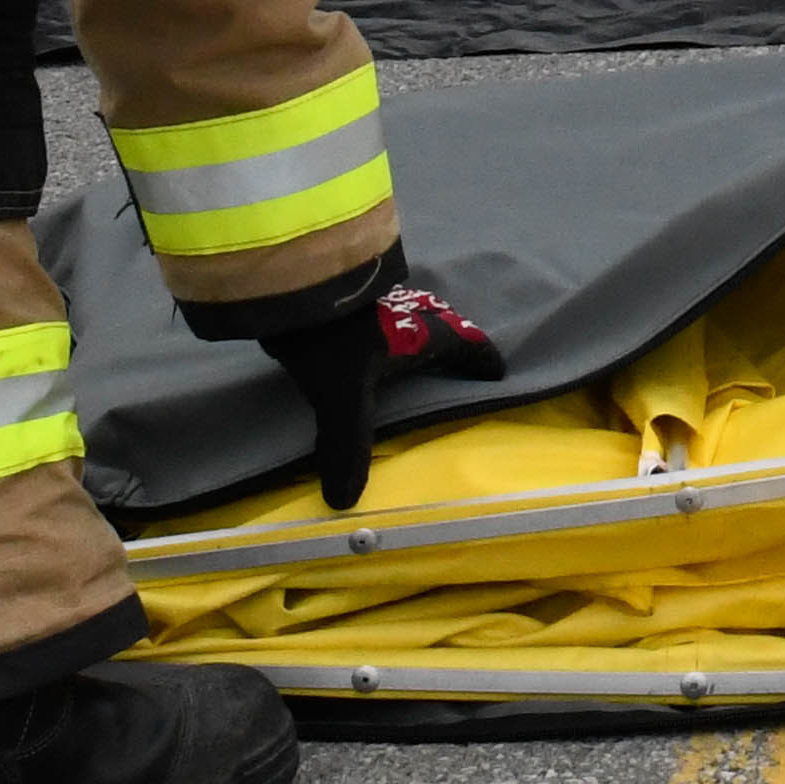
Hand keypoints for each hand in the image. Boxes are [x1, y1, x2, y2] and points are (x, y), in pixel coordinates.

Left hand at [266, 259, 509, 512]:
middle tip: (459, 360)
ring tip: (415, 346)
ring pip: (409, 310)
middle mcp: (406, 311)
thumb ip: (347, 447)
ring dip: (418, 326)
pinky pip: (378, 306)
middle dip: (453, 340)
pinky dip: (383, 320)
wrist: (287, 282)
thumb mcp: (342, 399)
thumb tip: (343, 501)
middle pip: (441, 322)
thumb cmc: (329, 339)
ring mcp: (375, 297)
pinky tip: (367, 330)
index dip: (482, 358)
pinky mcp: (345, 292)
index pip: (465, 343)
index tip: (497, 371)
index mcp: (421, 334)